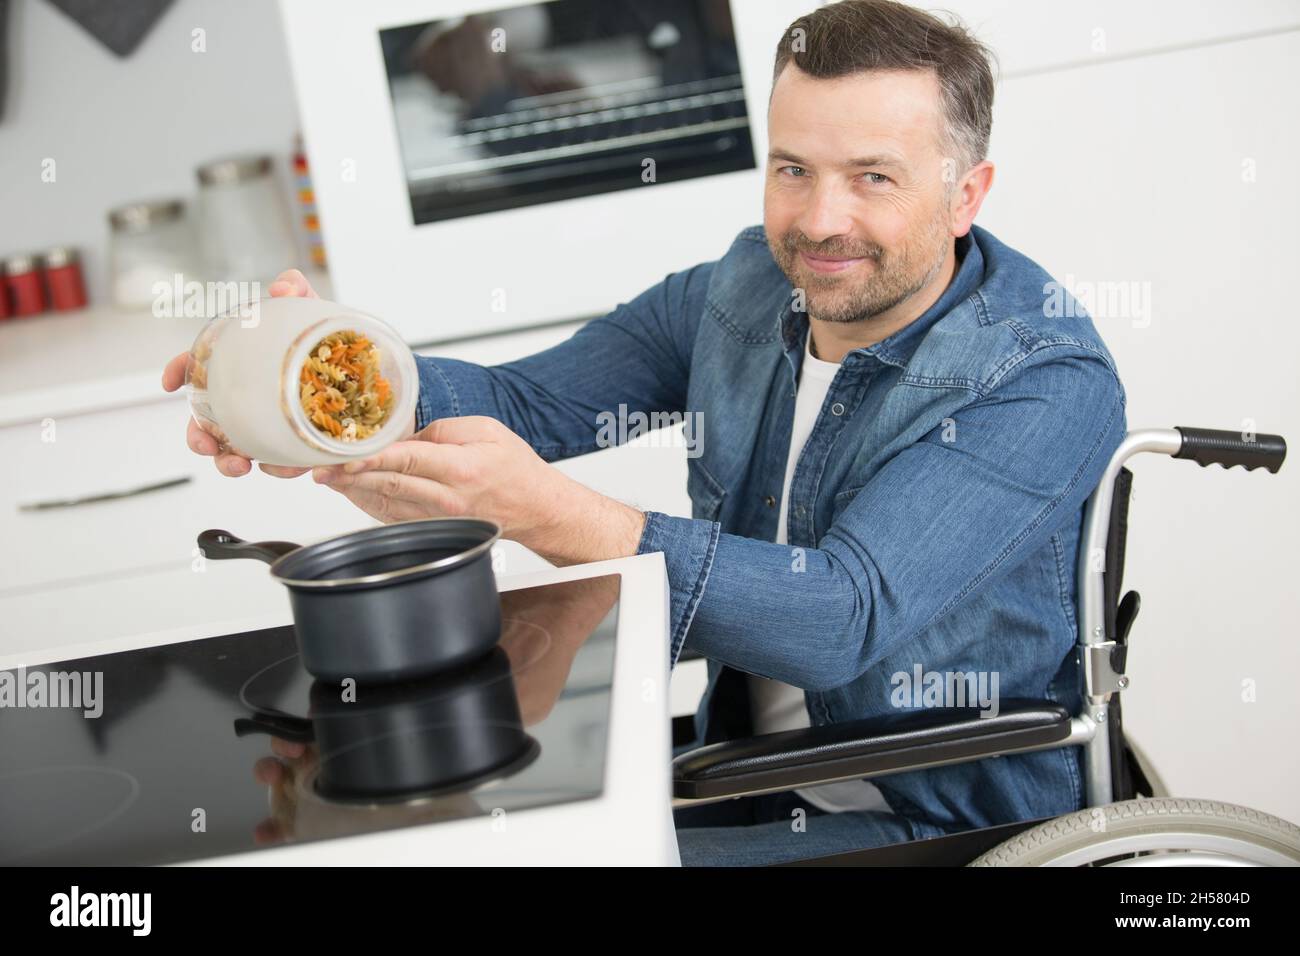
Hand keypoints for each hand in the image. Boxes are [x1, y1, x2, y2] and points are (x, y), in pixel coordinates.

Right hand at [161, 269, 318, 477]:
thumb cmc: (323, 338)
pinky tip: (295, 466)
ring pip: (236, 451)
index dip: (180, 370)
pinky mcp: (291, 444)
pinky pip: (281, 463)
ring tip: (240, 466)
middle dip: (198, 437)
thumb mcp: (310, 310)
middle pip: (206, 422)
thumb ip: (295, 289)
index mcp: (239, 363)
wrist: (362, 367)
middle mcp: (244, 397)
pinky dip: (283, 467)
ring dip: (230, 463)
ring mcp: (265, 424)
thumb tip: (284, 286)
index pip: (198, 365)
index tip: (169, 382)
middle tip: (207, 445)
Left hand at [313, 416, 646, 566]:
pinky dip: (366, 500)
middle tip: (316, 462)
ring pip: (383, 502)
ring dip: (351, 488)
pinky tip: (349, 487)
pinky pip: (391, 514)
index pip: (408, 461)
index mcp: (461, 469)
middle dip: (348, 473)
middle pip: (387, 484)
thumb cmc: (515, 468)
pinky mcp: (432, 528)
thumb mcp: (485, 430)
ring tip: (323, 473)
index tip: (343, 454)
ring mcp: (437, 518)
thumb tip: (405, 434)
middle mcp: (446, 499)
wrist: (536, 508)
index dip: (372, 458)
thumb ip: (441, 429)